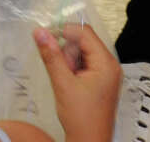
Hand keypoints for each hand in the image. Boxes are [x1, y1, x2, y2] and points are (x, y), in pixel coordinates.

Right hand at [33, 23, 120, 141]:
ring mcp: (106, 73)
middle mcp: (109, 65)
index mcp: (106, 63)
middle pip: (83, 42)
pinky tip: (70, 84)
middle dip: (67, 52)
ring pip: (81, 53)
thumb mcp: (62, 83)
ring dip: (69, 62)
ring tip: (67, 81)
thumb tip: (40, 33)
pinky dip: (72, 70)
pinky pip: (83, 64)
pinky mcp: (100, 80)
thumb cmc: (83, 119)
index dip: (63, 31)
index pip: (84, 33)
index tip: (46, 35)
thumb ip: (51, 55)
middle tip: (62, 71)